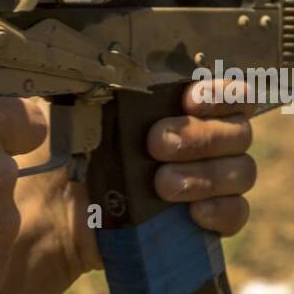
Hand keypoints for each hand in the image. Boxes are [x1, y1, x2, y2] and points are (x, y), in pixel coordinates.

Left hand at [12, 80, 257, 280]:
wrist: (52, 216)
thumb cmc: (65, 154)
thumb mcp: (73, 112)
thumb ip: (95, 85)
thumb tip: (99, 71)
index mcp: (178, 107)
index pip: (227, 91)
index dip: (219, 94)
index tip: (189, 100)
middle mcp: (201, 140)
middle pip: (238, 130)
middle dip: (201, 137)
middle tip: (157, 145)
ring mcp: (207, 182)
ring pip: (242, 171)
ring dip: (207, 175)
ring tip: (162, 185)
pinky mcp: (204, 222)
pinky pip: (236, 214)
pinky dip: (221, 212)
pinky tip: (193, 214)